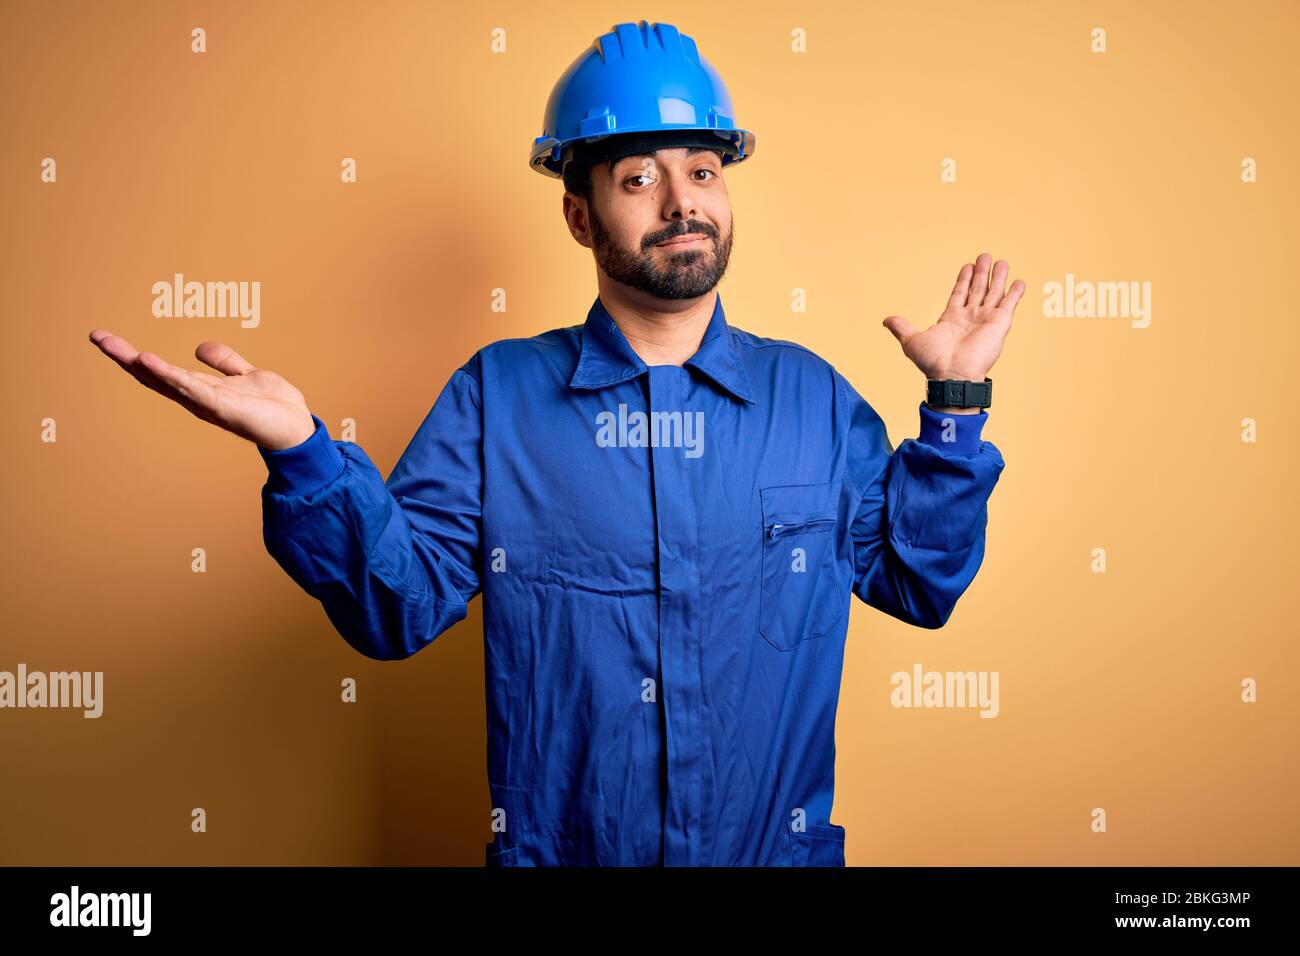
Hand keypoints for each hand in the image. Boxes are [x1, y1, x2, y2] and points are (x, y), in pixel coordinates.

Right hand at [89, 330, 316, 450]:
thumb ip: (224, 362)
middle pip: (153, 375)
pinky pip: (193, 389)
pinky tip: (151, 362)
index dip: (132, 355)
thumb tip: (198, 347)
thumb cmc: (274, 407)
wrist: (298, 427)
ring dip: (141, 365)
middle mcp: (197, 398)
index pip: (159, 370)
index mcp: (200, 389)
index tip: (105, 338)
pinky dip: (171, 376)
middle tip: (97, 337)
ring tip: (116, 347)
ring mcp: (208, 404)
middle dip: (124, 357)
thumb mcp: (246, 374)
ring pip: (167, 381)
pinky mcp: (223, 407)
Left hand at [882, 252, 1022, 381]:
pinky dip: (1015, 293)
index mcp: (951, 319)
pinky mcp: (999, 324)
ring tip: (1001, 262)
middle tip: (984, 256)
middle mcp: (970, 318)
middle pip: (978, 290)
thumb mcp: (911, 341)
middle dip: (981, 274)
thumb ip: (901, 328)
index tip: (968, 266)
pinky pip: (1009, 304)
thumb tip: (886, 320)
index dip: (964, 280)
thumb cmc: (932, 362)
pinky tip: (1019, 281)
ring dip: (998, 278)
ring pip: (994, 293)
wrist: (951, 374)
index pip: (959, 293)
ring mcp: (985, 320)